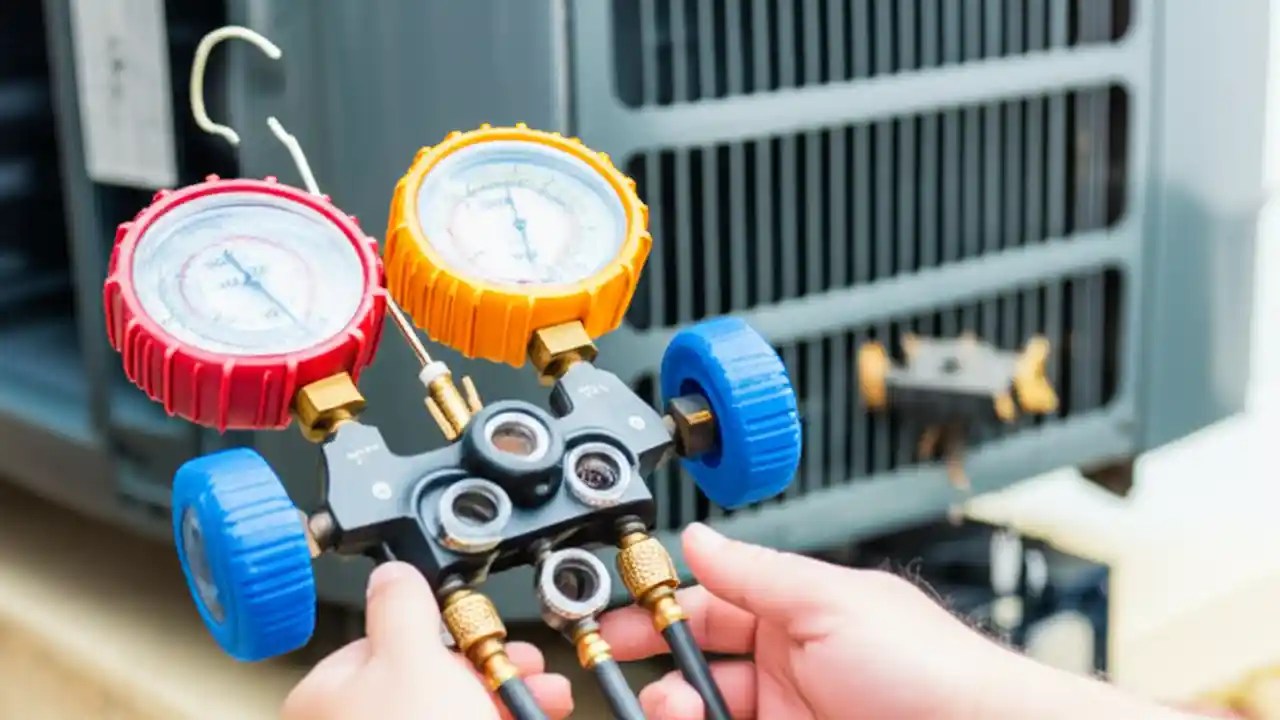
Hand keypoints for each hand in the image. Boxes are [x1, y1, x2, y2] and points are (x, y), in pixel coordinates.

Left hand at [282, 562, 573, 719]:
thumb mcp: (412, 657)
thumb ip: (402, 604)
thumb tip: (392, 570)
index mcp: (328, 695)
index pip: (387, 638)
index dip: (445, 631)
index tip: (483, 632)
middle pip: (427, 678)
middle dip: (488, 666)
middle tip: (527, 663)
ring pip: (450, 710)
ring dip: (503, 695)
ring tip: (546, 696)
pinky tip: (531, 715)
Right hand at [601, 523, 1197, 719]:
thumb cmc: (930, 668)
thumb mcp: (830, 602)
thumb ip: (754, 571)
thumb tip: (697, 535)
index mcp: (797, 614)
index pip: (711, 603)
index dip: (660, 605)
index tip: (616, 611)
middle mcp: (790, 665)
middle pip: (699, 663)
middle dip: (657, 661)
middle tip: (617, 661)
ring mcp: (790, 714)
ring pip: (707, 708)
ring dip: (673, 704)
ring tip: (671, 705)